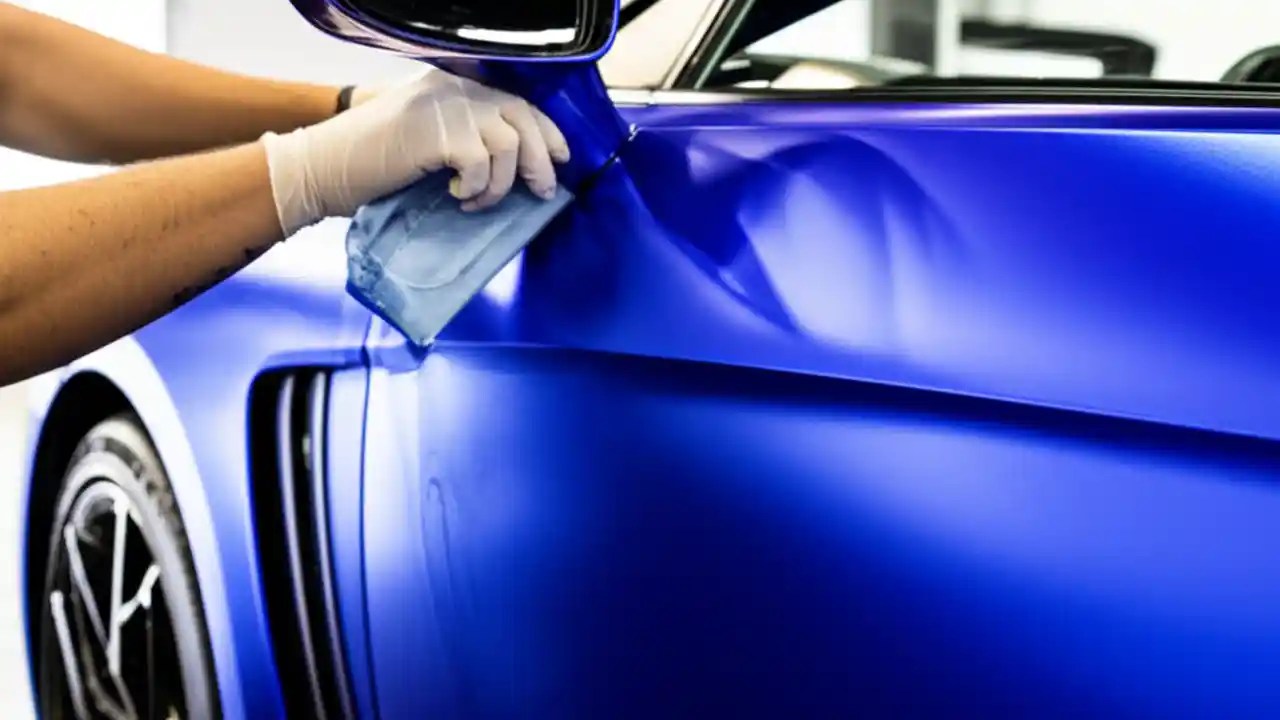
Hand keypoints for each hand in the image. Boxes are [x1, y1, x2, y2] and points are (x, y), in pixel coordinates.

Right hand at [261, 71, 569, 235]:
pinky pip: (481, 162)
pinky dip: (477, 187)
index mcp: (452, 87)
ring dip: (501, 183)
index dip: (544, 130)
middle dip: (540, 159)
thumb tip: (516, 164)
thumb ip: (463, 137)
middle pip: (520, 117)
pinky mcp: (433, 131)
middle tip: (542, 192)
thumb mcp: (424, 140)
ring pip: (506, 143)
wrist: (322, 168)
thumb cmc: (370, 164)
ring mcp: (443, 107)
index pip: (514, 101)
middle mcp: (452, 89)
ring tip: (477, 202)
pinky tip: (456, 196)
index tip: (560, 158)